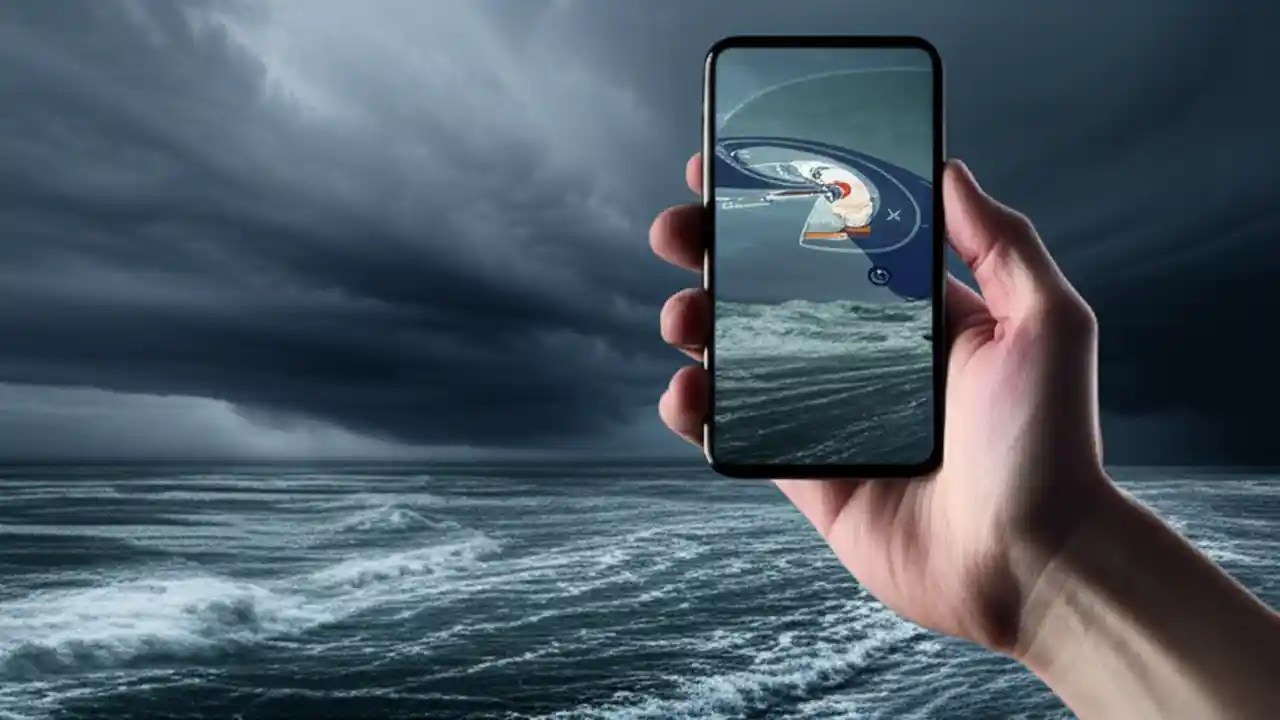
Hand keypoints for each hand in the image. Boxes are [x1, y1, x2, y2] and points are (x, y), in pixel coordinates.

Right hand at [650, 153, 1110, 653]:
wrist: (1031, 561)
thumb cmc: (1050, 444)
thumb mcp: (1046, 323)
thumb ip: (1001, 244)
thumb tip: (950, 169)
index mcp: (911, 316)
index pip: (830, 242)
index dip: (778, 205)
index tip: (726, 170)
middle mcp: (862, 357)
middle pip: (766, 290)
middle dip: (712, 253)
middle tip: (677, 230)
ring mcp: (827, 414)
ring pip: (737, 354)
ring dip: (693, 323)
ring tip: (682, 314)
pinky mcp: (803, 473)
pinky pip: (733, 432)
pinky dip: (696, 410)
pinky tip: (687, 391)